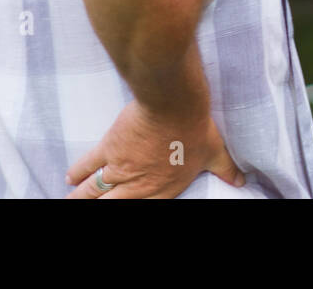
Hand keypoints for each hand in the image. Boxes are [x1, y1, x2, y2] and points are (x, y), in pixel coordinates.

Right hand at [64, 99, 244, 198]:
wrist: (174, 103)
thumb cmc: (196, 126)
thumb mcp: (215, 151)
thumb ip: (225, 169)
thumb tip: (242, 180)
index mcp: (165, 190)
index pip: (141, 209)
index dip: (126, 209)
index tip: (118, 207)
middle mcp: (140, 186)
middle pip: (111, 205)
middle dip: (95, 207)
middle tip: (86, 207)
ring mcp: (122, 169)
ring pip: (94, 191)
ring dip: (81, 198)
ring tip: (71, 201)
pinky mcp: (109, 149)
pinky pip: (89, 166)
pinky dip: (78, 173)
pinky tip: (70, 179)